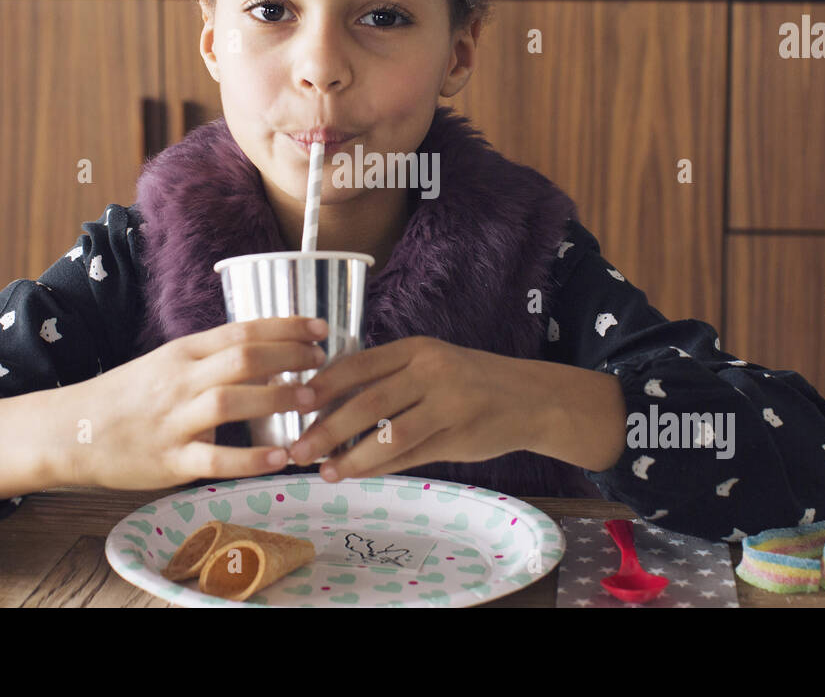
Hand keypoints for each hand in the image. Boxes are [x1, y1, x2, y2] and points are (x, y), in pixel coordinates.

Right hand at [68, 316, 328, 489]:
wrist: (68, 431)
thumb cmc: (127, 397)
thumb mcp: (167, 365)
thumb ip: (211, 361)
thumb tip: (269, 356)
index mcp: (183, 353)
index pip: (241, 330)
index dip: (285, 327)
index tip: (320, 328)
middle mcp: (180, 381)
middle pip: (242, 358)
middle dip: (289, 357)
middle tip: (323, 363)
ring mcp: (174, 420)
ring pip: (230, 400)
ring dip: (277, 399)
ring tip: (312, 402)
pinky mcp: (169, 460)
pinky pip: (215, 458)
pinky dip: (251, 459)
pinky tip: (280, 458)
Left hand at [287, 336, 550, 480]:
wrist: (529, 398)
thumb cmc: (469, 381)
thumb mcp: (431, 365)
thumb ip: (388, 380)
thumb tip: (329, 407)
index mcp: (417, 349)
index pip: (360, 364)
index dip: (324, 384)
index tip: (294, 401)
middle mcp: (431, 372)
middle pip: (369, 401)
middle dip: (327, 428)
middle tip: (298, 448)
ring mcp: (447, 405)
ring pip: (389, 435)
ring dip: (352, 457)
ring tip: (325, 471)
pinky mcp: (458, 436)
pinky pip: (411, 456)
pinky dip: (381, 467)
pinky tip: (358, 474)